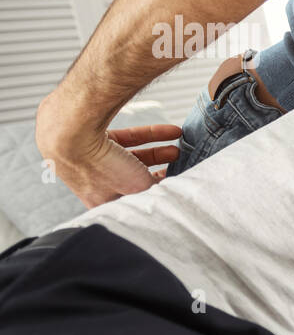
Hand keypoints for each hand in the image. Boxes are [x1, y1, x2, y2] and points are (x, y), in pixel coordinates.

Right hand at [35, 94, 180, 207]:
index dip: (154, 195)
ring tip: (179, 148)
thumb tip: (173, 189)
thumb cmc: (102, 168)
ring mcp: (93, 159)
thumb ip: (154, 190)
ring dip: (158, 151)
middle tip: (179, 165)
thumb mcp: (138, 187)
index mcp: (101, 202)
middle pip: (133, 179)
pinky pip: (128, 137)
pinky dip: (150, 134)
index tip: (174, 188)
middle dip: (159, 171)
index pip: (132, 202)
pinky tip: (172, 131)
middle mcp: (95, 182)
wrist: (72, 134)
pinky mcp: (95, 137)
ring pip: (131, 156)